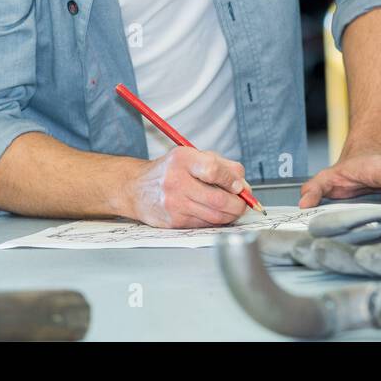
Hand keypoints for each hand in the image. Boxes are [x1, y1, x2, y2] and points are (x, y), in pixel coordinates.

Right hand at [125, 147, 247, 228]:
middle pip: (218, 199)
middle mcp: (176, 182)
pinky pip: (204, 224)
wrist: (137, 189)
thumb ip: (221, 165)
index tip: (240, 186)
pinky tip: (216, 214)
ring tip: (232, 208)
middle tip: (243, 203)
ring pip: (214, 216)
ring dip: (230, 215)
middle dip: (238, 204)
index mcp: (183, 160)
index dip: (233, 180)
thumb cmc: (169, 170)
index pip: (214, 170)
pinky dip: (216, 221)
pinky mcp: (174, 222)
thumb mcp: (192, 156)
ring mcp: (174, 204)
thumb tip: (244, 185)